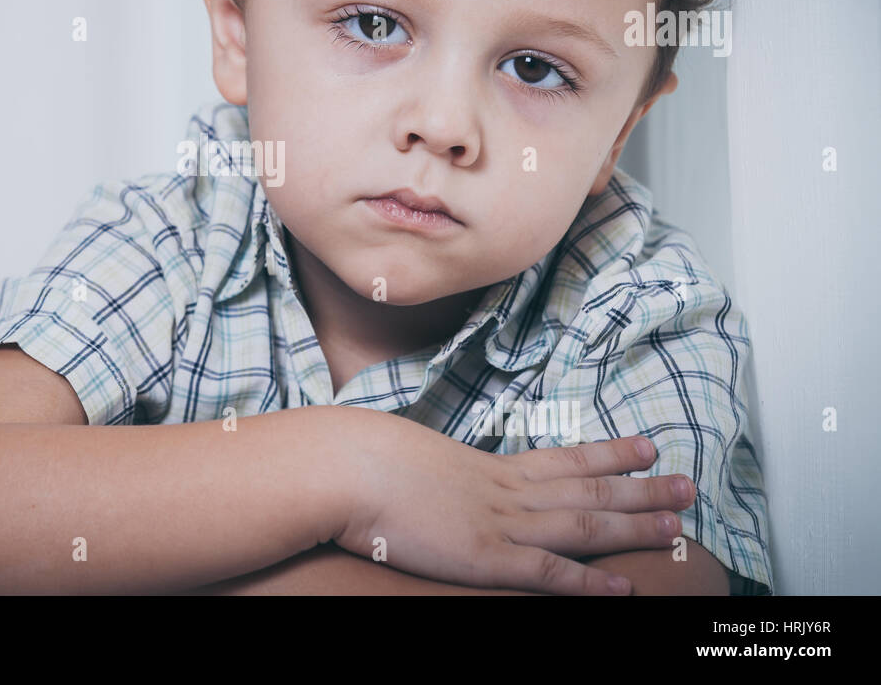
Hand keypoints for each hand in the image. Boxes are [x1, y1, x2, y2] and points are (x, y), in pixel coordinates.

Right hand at [332, 409, 693, 594]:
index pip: (562, 459)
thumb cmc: (366, 459)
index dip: (608, 455)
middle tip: (689, 485)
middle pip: (588, 489)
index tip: (644, 447)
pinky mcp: (486, 558)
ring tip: (678, 525)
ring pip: (583, 525)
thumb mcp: (411, 456)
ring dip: (634, 526)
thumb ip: (436, 471)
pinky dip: (589, 583)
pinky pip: (548, 572)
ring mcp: (499, 523)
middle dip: (642, 489)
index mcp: (488, 467)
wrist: (347, 466)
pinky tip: (622, 590)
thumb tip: (434, 473)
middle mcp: (506, 491)